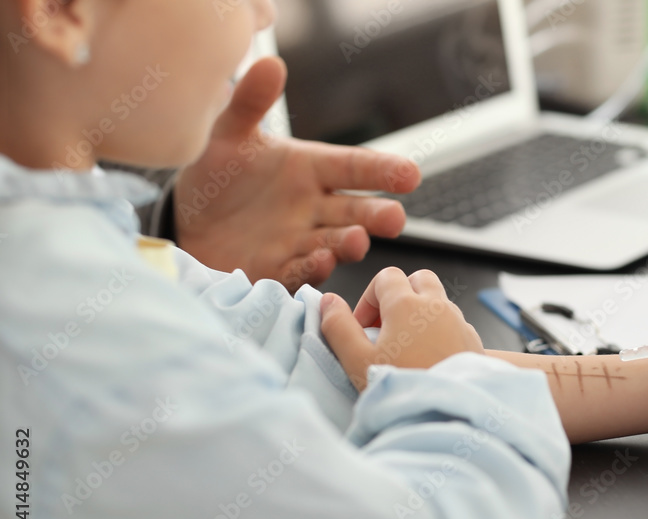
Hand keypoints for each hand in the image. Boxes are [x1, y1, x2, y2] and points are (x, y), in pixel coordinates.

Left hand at [175, 57, 420, 290]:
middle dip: (377, 216)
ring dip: (349, 244)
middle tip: (395, 219)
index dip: (383, 171)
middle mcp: (313, 209)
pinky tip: (318, 262)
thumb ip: (250, 102)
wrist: (183, 221)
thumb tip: (270, 64)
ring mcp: (299, 243)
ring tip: (357, 240)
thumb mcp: (228, 134)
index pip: (355, 168)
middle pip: (355, 212)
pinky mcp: (277, 272)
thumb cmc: (217, 174)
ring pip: (334, 245)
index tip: (410, 175)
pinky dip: (311, 270)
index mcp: (311, 170)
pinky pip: (299, 273)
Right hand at [320, 268, 483, 390]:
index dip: (369, 298)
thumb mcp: (357, 360)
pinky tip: (429, 358)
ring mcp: (459, 322)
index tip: (363, 327)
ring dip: (421, 313)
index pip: (386, 277)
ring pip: (438, 301)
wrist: (449, 414)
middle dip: (400, 296)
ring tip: (407, 346)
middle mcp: (437, 306)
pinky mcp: (473, 341)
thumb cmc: (404, 388)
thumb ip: (338, 327)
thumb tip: (329, 301)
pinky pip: (454, 323)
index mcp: (407, 304)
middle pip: (418, 279)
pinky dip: (440, 330)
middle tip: (387, 327)